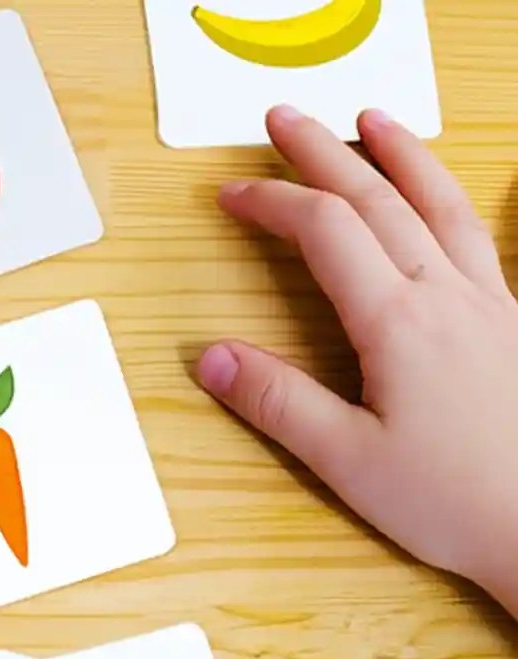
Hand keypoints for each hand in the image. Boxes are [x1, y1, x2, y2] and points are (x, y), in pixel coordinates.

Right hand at [198, 106, 517, 601]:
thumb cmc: (457, 500)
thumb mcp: (347, 461)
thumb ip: (278, 402)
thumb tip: (211, 358)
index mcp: (397, 323)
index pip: (324, 232)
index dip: (273, 203)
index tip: (233, 194)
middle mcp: (445, 297)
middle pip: (377, 199)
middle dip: (322, 153)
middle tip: (283, 119)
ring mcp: (489, 303)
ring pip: (439, 205)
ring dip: (399, 155)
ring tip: (372, 120)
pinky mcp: (513, 321)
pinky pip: (478, 236)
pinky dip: (451, 198)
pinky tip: (445, 198)